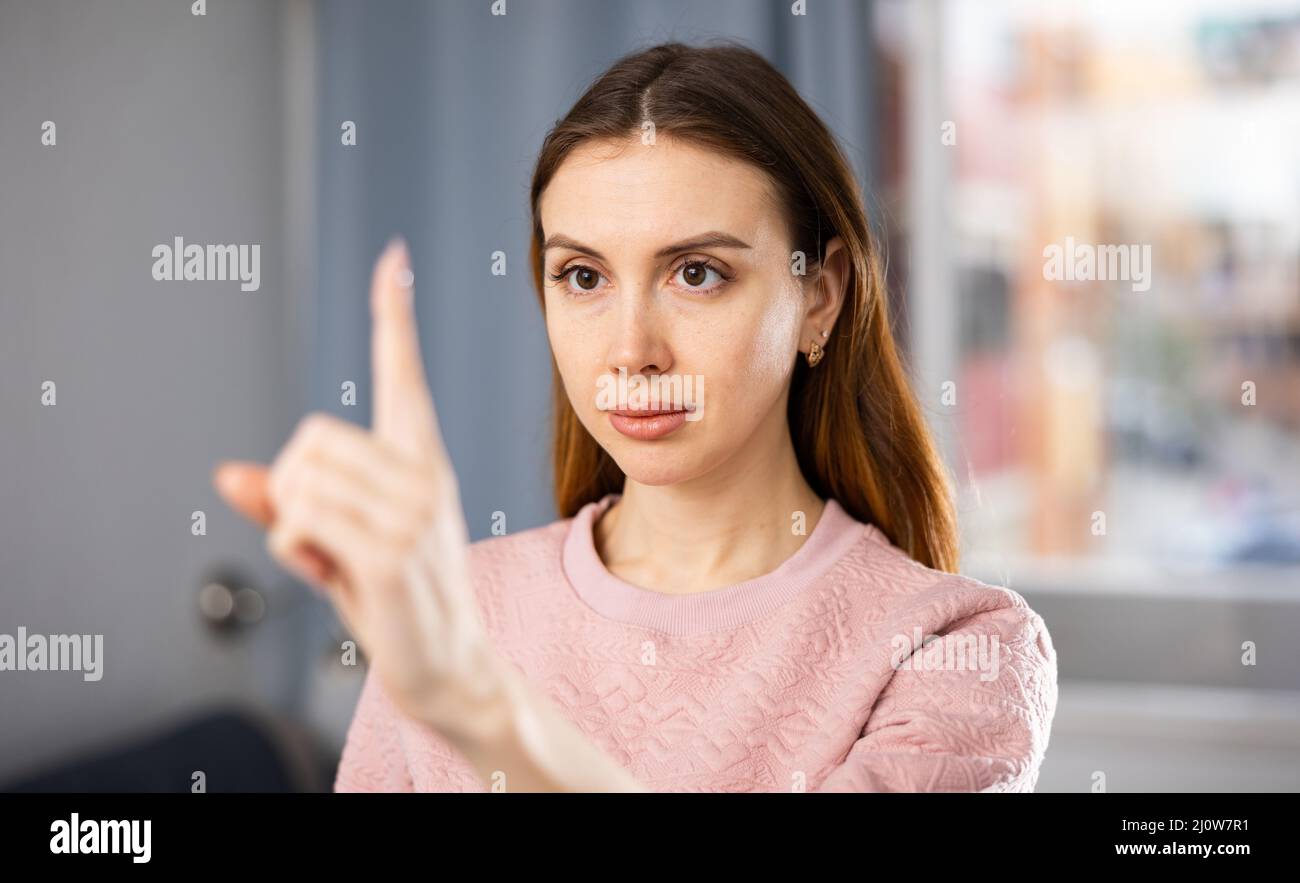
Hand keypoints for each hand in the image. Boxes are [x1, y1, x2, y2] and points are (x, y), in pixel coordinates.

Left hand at [212, 239, 510, 741]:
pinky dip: (292, 546)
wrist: (454, 670)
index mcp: (421, 463)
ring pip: (300, 478)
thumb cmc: (400, 602)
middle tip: (315, 531)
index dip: (393, 317)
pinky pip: (303, 520)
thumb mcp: (343, 545)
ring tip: (325, 554)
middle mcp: (422, 477)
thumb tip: (227, 475)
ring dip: (290, 521)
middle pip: (310, 437)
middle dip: (290, 485)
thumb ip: (290, 506)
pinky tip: (321, 568)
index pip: (403, 376)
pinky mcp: (390, 554)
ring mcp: (412, 514)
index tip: (393, 261)